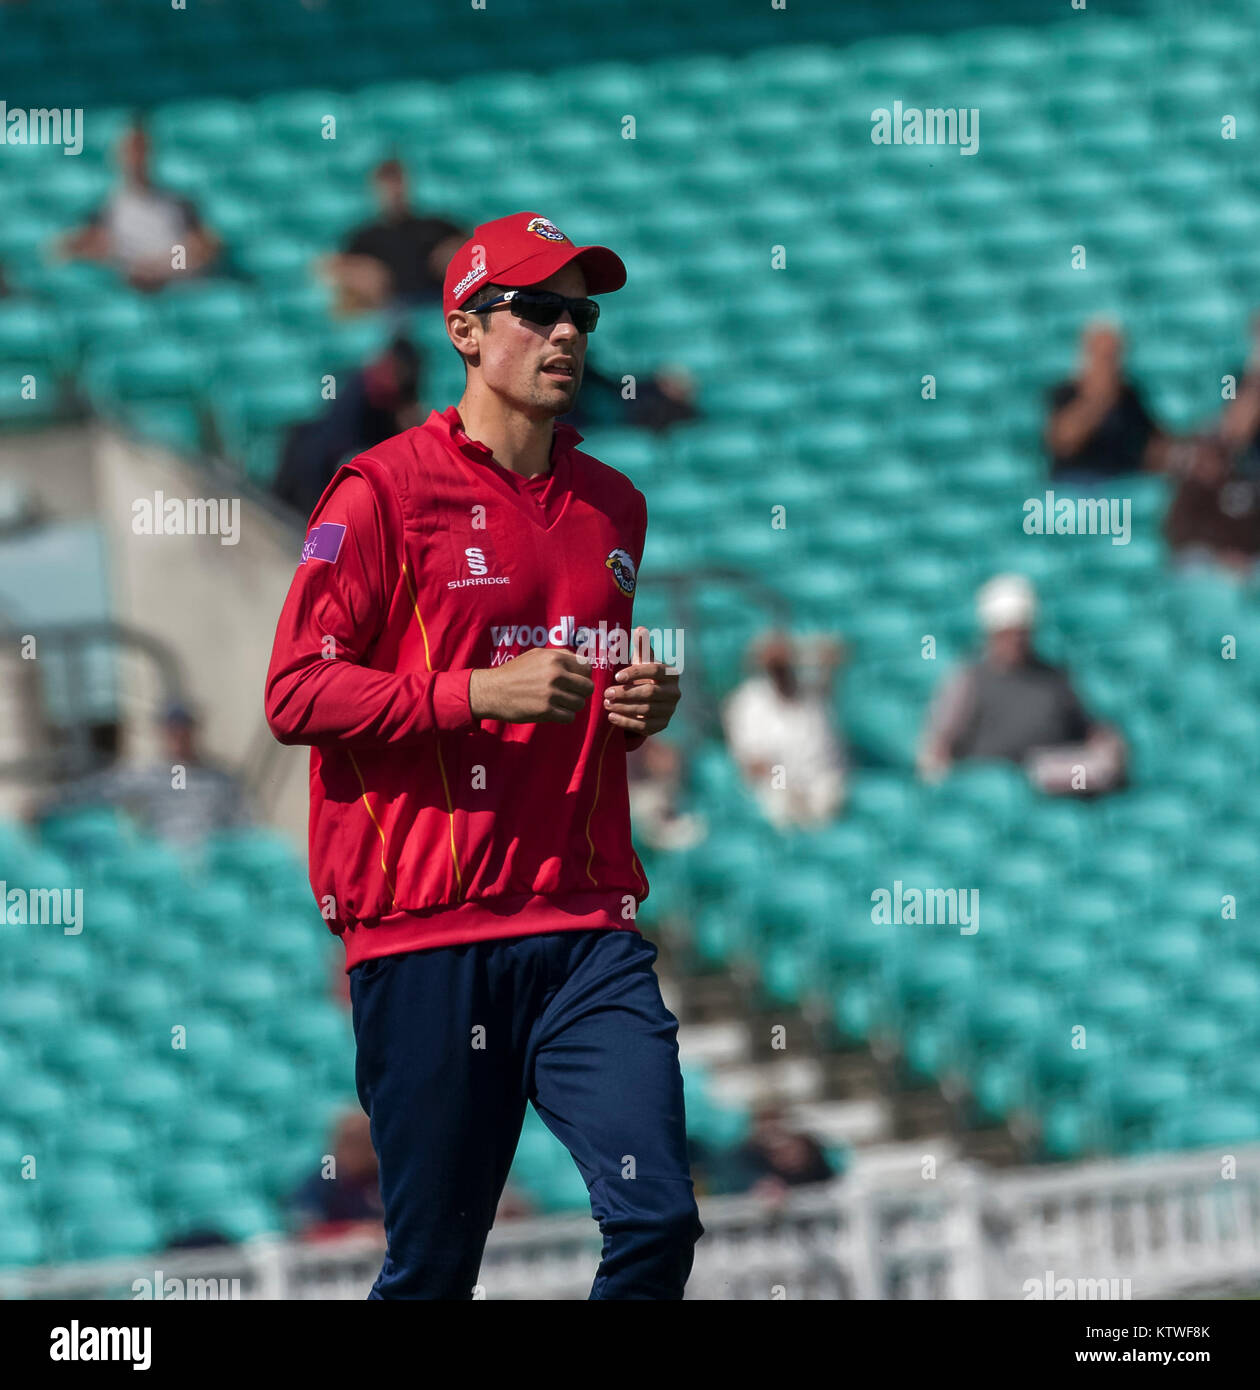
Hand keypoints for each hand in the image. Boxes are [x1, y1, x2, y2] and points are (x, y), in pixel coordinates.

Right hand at [469, 647, 593, 723]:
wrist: (492, 691)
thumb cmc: (515, 672)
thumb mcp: (537, 655)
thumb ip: (560, 656)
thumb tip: (583, 663)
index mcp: (555, 658)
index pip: (586, 668)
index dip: (583, 676)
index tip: (575, 682)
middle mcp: (555, 674)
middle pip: (588, 688)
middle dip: (580, 693)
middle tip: (568, 694)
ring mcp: (551, 693)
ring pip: (580, 704)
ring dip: (571, 706)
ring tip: (559, 703)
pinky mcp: (545, 711)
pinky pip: (569, 717)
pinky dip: (564, 716)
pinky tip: (553, 712)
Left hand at [604, 627, 680, 736]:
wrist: (649, 700)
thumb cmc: (643, 675)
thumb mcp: (642, 661)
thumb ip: (642, 646)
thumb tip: (641, 629)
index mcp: (671, 674)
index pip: (655, 671)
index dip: (636, 673)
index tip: (617, 676)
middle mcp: (674, 693)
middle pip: (649, 693)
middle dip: (625, 693)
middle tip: (606, 693)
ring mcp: (670, 710)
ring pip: (646, 710)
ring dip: (623, 707)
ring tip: (606, 704)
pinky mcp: (662, 725)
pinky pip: (644, 727)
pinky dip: (626, 722)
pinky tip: (611, 717)